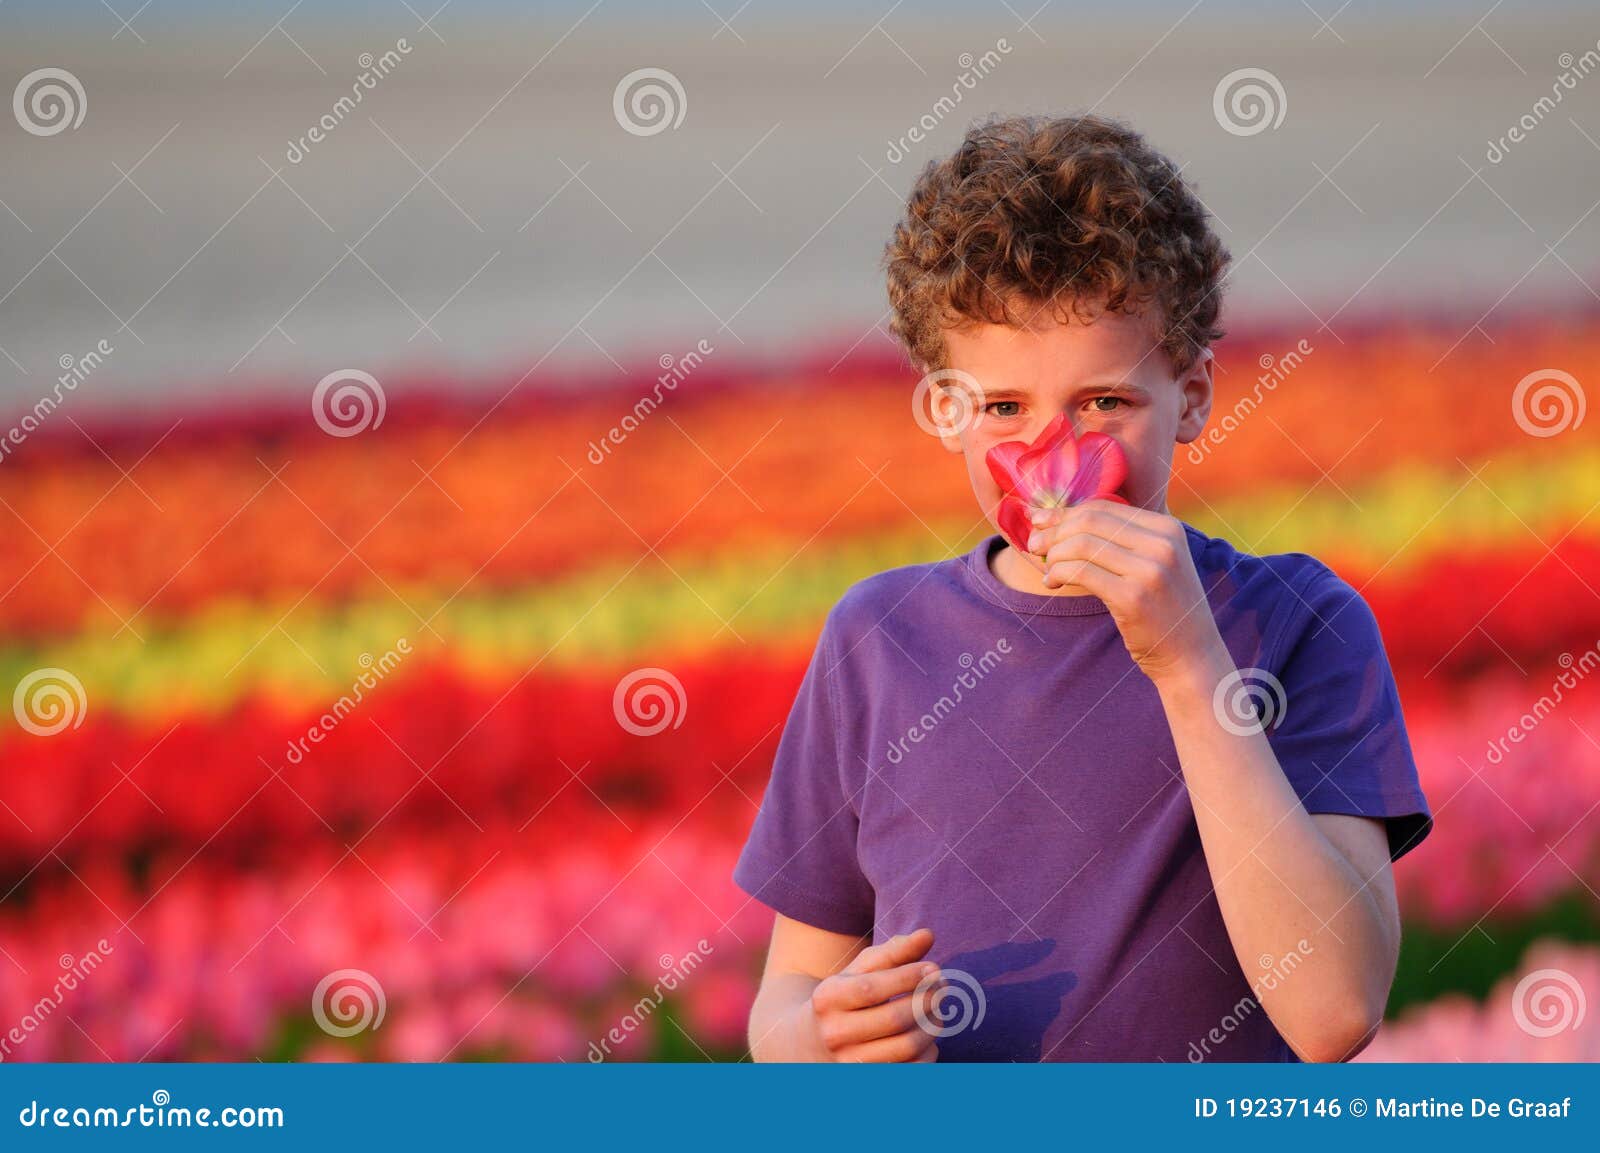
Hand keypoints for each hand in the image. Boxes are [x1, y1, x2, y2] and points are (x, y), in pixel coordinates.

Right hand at [809, 929, 941, 1062]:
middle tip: (943, 988)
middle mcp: (834, 1034)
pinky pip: (910, 1072)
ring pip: (906, 1047)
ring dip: (932, 1026)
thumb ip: (893, 952)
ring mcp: (848, 1065)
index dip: (909, 977)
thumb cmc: (844, 998)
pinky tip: (929, 1037)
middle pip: (894, 1019)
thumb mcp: (859, 971)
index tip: (934, 968)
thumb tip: (928, 935)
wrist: (810, 1044)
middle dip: (927, 1000)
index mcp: (827, 999)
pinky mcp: (867, 1084)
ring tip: (939, 1010)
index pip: (873, 988)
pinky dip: (929, 1053)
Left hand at [1025, 500, 1226, 681]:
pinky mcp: (1133, 597)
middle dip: (1054, 531)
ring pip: (1082, 545)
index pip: (1103, 507)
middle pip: (1090, 522)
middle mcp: (1163, 544)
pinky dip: (1058, 574)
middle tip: (1034, 545)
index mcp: (1168, 528)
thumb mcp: (1155, 564)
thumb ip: (1120, 540)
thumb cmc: (1163, 609)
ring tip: (1048, 570)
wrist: (1190, 655)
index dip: (1065, 513)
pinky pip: (1080, 572)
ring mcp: (1150, 570)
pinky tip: (1052, 583)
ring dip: (1054, 555)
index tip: (1040, 523)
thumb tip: (1058, 519)